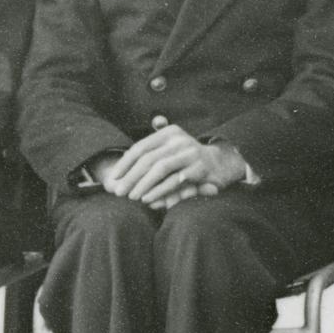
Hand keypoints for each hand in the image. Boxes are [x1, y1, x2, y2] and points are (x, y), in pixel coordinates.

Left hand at [107, 126, 248, 208]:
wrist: (220, 164)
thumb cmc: (187, 158)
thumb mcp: (171, 146)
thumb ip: (154, 145)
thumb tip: (143, 138)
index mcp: (169, 133)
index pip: (141, 147)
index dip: (125, 163)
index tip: (113, 178)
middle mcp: (180, 140)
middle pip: (148, 158)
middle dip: (131, 177)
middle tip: (118, 192)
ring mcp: (191, 153)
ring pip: (160, 168)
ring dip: (143, 184)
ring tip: (132, 197)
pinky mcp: (200, 168)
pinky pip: (175, 180)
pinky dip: (160, 190)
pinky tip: (149, 199)